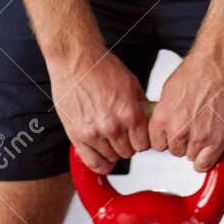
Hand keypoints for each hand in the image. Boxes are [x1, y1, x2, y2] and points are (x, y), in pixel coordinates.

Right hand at [49, 49, 149, 175]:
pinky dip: (100, 163)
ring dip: (112, 151)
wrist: (75, 60)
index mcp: (129, 113)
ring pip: (111, 158)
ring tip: (109, 138)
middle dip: (128, 144)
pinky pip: (92, 162)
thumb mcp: (131, 83)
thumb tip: (148, 120)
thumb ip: (140, 106)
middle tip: (122, 134)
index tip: (138, 137)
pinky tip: (102, 155)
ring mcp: (93, 133)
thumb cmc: (100, 67)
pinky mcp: (76, 135)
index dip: (142, 140)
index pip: (144, 144)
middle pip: (128, 153)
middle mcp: (112, 126)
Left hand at [148, 49, 223, 172]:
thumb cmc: (200, 69)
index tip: (172, 136)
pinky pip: (206, 163)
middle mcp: (179, 128)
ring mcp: (199, 136)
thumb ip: (167, 111)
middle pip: (174, 151)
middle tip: (192, 130)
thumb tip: (167, 122)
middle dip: (183, 142)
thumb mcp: (171, 90)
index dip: (166, 139)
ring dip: (197, 148)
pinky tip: (210, 148)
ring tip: (204, 132)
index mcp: (163, 116)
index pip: (156, 143)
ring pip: (191, 157)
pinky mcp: (217, 139)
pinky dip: (208, 159)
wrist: (220, 61)